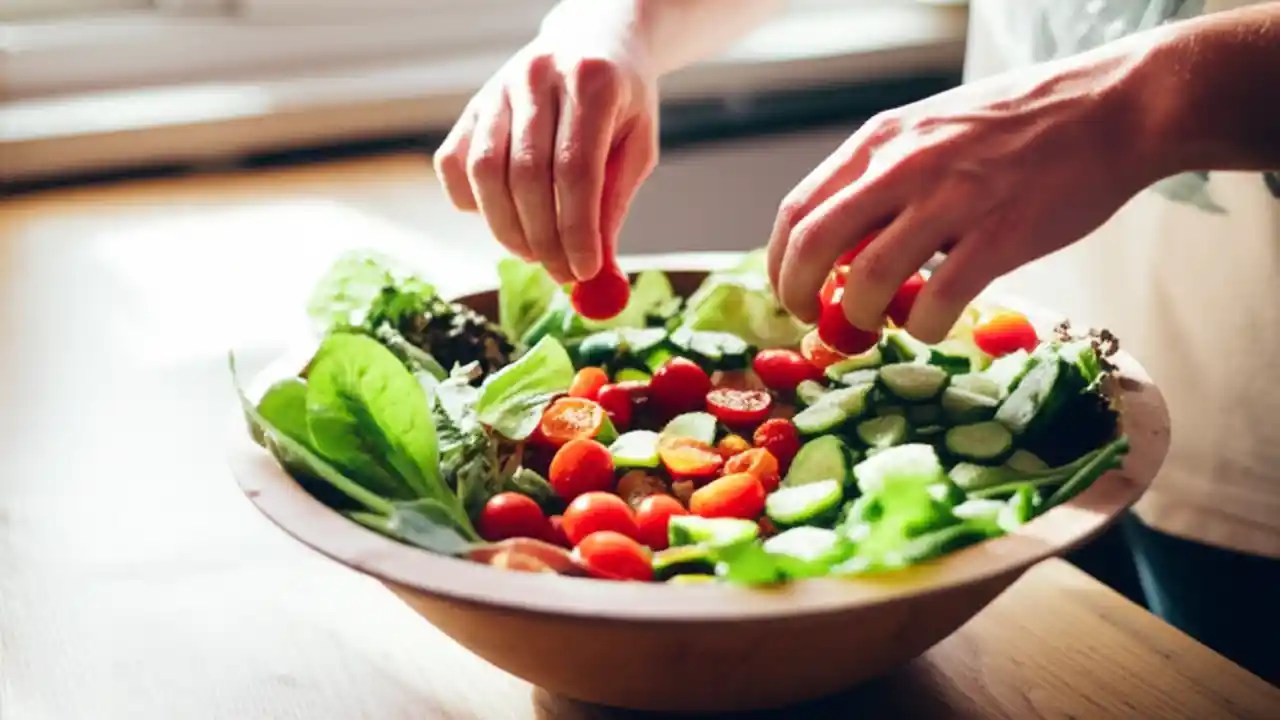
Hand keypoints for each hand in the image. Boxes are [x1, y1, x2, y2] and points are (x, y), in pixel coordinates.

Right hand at [434, 23, 658, 283]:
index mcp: (590, 83)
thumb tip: (597, 268)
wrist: (592, 42)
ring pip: (485, 173)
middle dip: (543, 239)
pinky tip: (504, 216)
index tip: (585, 271)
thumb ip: (614, 202)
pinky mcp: (472, 106)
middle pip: (527, 176)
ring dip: (507, 229)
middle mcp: (536, 78)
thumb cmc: (621, 101)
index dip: (576, 229)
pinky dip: (471, 203)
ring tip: (534, 253)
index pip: (575, 170)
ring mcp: (496, 89)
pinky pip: (454, 164)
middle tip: (560, 273)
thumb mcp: (636, 146)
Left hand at [766, 43, 1164, 342]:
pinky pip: (937, 301)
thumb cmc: (1018, 126)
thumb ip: (883, 181)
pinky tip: (932, 323)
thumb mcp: (930, 132)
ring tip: (882, 322)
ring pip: (866, 279)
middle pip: (813, 244)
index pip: (797, 209)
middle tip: (813, 322)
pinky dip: (922, 327)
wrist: (1111, 108)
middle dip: (798, 295)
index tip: (790, 293)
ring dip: (861, 316)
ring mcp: (951, 199)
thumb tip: (841, 249)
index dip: (780, 262)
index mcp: (880, 141)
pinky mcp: (1000, 235)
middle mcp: (903, 165)